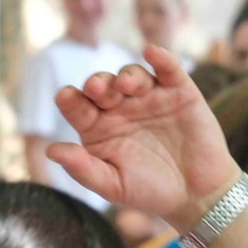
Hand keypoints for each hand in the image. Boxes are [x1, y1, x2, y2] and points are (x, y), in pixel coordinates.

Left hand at [48, 46, 240, 228]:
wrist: (197, 195)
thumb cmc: (150, 191)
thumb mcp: (114, 186)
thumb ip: (83, 169)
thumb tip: (51, 152)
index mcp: (98, 128)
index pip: (78, 107)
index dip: (70, 100)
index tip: (66, 96)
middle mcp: (120, 108)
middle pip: (103, 86)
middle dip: (98, 84)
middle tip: (95, 88)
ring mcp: (149, 97)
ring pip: (133, 75)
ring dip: (127, 75)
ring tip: (126, 85)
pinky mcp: (179, 92)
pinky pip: (168, 70)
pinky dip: (161, 58)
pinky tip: (152, 52)